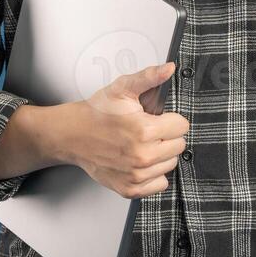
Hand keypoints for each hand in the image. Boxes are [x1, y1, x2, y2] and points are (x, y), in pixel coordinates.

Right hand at [62, 61, 189, 199]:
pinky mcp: (130, 188)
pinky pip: (160, 184)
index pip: (182, 126)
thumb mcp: (123, 88)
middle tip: (147, 130)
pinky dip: (153, 174)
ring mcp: (136, 175)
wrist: (73, 135)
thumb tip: (169, 68)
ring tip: (141, 144)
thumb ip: (149, 77)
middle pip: (179, 146)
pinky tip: (139, 161)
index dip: (170, 119)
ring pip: (170, 164)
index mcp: (144, 130)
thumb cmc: (97, 112)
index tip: (156, 118)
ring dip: (161, 155)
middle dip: (167, 136)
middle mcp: (142, 156)